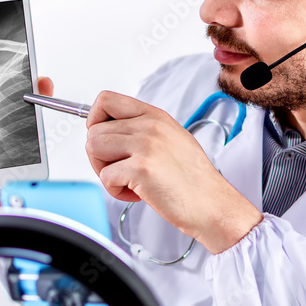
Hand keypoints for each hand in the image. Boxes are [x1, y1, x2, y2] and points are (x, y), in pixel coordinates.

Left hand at [84, 91, 261, 253]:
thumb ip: (141, 130)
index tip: (105, 141)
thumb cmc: (193, 179)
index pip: (106, 100)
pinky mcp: (141, 168)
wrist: (212, 205)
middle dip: (99, 156)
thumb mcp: (171, 139)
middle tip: (119, 171)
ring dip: (104, 171)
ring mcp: (146, 145)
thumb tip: (108, 131)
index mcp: (155, 116)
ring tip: (129, 181)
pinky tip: (137, 193)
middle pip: (94, 130)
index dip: (95, 121)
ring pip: (93, 148)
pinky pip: (105, 176)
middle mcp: (150, 126)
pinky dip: (115, 191)